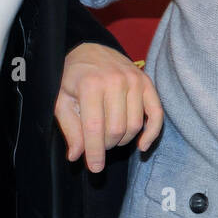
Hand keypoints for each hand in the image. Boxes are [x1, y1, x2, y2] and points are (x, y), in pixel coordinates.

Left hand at [55, 43, 162, 172]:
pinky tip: (142, 145)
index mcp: (90, 84)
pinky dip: (152, 133)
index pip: (95, 127)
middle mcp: (115, 80)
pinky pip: (156, 114)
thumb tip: (77, 155)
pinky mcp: (147, 83)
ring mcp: (134, 80)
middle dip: (106, 145)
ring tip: (110, 137)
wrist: (89, 49)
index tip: (94, 168)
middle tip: (97, 144)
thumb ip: (69, 127)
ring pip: (135, 125)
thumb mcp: (61, 100)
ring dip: (123, 140)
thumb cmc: (72, 77)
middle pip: (116, 129)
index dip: (95, 152)